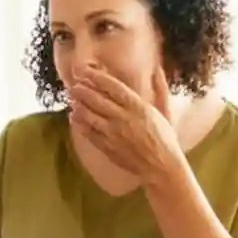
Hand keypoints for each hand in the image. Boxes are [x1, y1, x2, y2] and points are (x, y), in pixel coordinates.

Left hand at [67, 66, 182, 184]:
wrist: (162, 167)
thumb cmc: (165, 138)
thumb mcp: (165, 111)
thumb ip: (160, 89)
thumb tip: (158, 70)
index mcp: (138, 107)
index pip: (113, 87)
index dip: (97, 77)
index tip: (86, 70)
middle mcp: (123, 118)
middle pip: (97, 100)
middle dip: (82, 90)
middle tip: (74, 85)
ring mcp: (113, 134)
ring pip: (89, 116)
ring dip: (78, 105)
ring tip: (72, 99)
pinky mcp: (107, 147)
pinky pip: (88, 133)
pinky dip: (79, 123)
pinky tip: (74, 116)